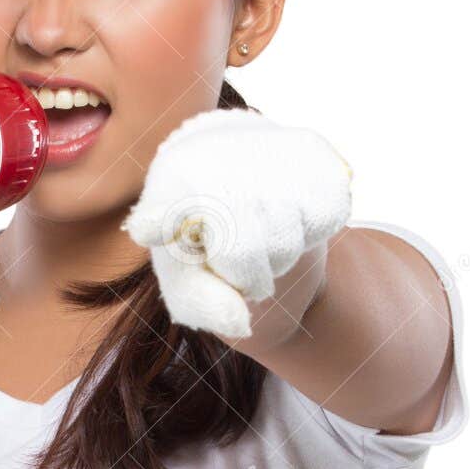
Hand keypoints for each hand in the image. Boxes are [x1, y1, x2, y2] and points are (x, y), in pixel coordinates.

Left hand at [121, 108, 352, 341]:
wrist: (249, 182)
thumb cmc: (210, 243)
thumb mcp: (191, 279)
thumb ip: (204, 304)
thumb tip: (240, 323)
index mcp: (169, 182)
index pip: (164, 206)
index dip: (158, 221)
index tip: (146, 230)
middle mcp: (211, 154)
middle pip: (241, 250)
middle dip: (248, 278)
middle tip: (244, 274)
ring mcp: (262, 146)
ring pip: (285, 239)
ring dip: (280, 258)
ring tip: (264, 239)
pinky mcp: (309, 149)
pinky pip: (323, 219)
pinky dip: (312, 232)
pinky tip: (292, 213)